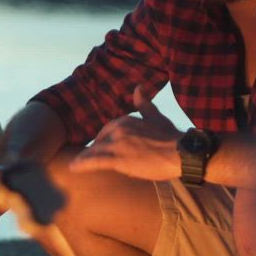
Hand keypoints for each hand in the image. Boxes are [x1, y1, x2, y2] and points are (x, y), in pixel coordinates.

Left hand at [69, 86, 183, 179]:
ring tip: (76, 166)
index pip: (107, 130)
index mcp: (126, 120)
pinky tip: (74, 168)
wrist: (181, 153)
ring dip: (84, 158)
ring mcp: (118, 144)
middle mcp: (118, 129)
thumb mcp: (155, 116)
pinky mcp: (119, 159)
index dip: (103, 141)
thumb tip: (138, 87)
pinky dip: (83, 164)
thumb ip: (144, 104)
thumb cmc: (170, 137)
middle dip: (94, 151)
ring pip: (95, 152)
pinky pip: (96, 161)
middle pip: (99, 141)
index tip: (100, 148)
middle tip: (90, 160)